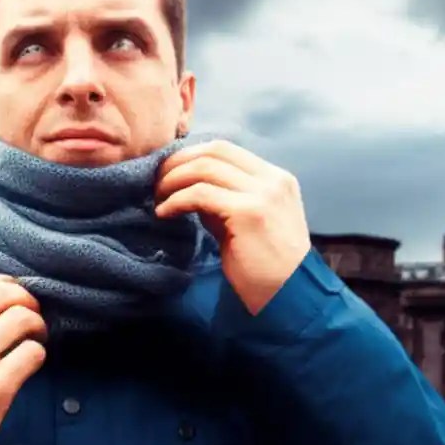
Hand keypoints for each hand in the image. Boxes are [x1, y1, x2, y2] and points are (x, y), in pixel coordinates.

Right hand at [0, 271, 47, 444]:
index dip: (4, 283)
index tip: (13, 296)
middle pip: (3, 293)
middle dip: (26, 301)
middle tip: (31, 317)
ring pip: (23, 319)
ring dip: (37, 327)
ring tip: (34, 339)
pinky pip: (33, 353)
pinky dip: (38, 355)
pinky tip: (28, 365)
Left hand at [153, 140, 311, 314]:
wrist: (289, 295)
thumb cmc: (265, 266)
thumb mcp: (246, 223)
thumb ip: (224, 200)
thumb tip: (188, 188)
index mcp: (276, 179)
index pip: (225, 149)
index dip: (190, 155)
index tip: (167, 171)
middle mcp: (273, 180)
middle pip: (214, 151)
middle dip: (177, 162)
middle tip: (154, 181)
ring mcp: (263, 194)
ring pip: (204, 168)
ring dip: (173, 180)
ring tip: (157, 198)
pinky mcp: (248, 213)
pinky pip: (200, 194)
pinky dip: (176, 200)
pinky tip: (164, 213)